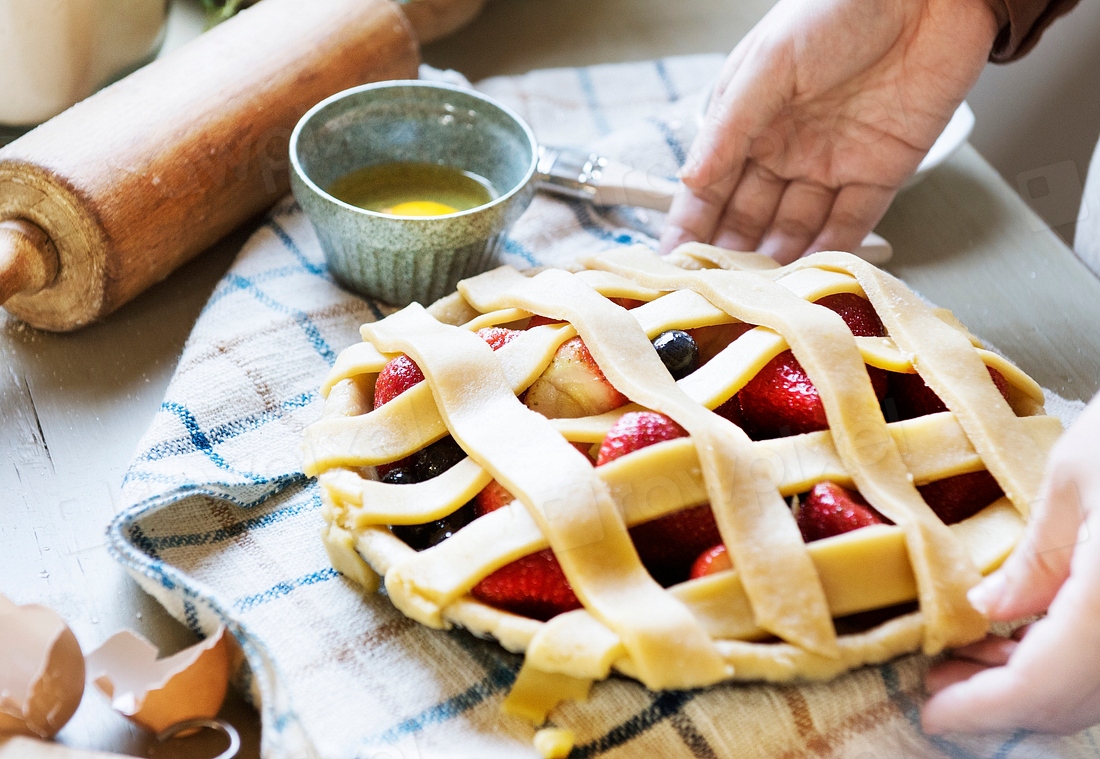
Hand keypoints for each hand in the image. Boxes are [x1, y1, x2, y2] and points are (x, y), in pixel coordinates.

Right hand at [662, 0, 1002, 262]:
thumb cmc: (841, 5)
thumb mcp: (770, 63)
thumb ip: (730, 126)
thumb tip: (689, 179)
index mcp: (749, 120)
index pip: (709, 187)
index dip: (690, 227)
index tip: (672, 266)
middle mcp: (785, 148)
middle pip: (748, 217)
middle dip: (731, 256)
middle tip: (716, 293)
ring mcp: (831, 164)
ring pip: (795, 229)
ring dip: (777, 263)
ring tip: (759, 297)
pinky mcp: (881, 173)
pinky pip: (850, 224)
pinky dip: (830, 252)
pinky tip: (808, 278)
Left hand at [922, 394, 1099, 734]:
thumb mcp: (1075, 482)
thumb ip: (1035, 562)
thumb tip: (988, 614)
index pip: (1040, 686)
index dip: (981, 710)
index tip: (931, 715)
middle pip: (1068, 700)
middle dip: (997, 703)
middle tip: (936, 681)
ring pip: (1093, 689)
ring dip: (1028, 685)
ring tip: (967, 656)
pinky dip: (1063, 663)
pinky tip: (1021, 637)